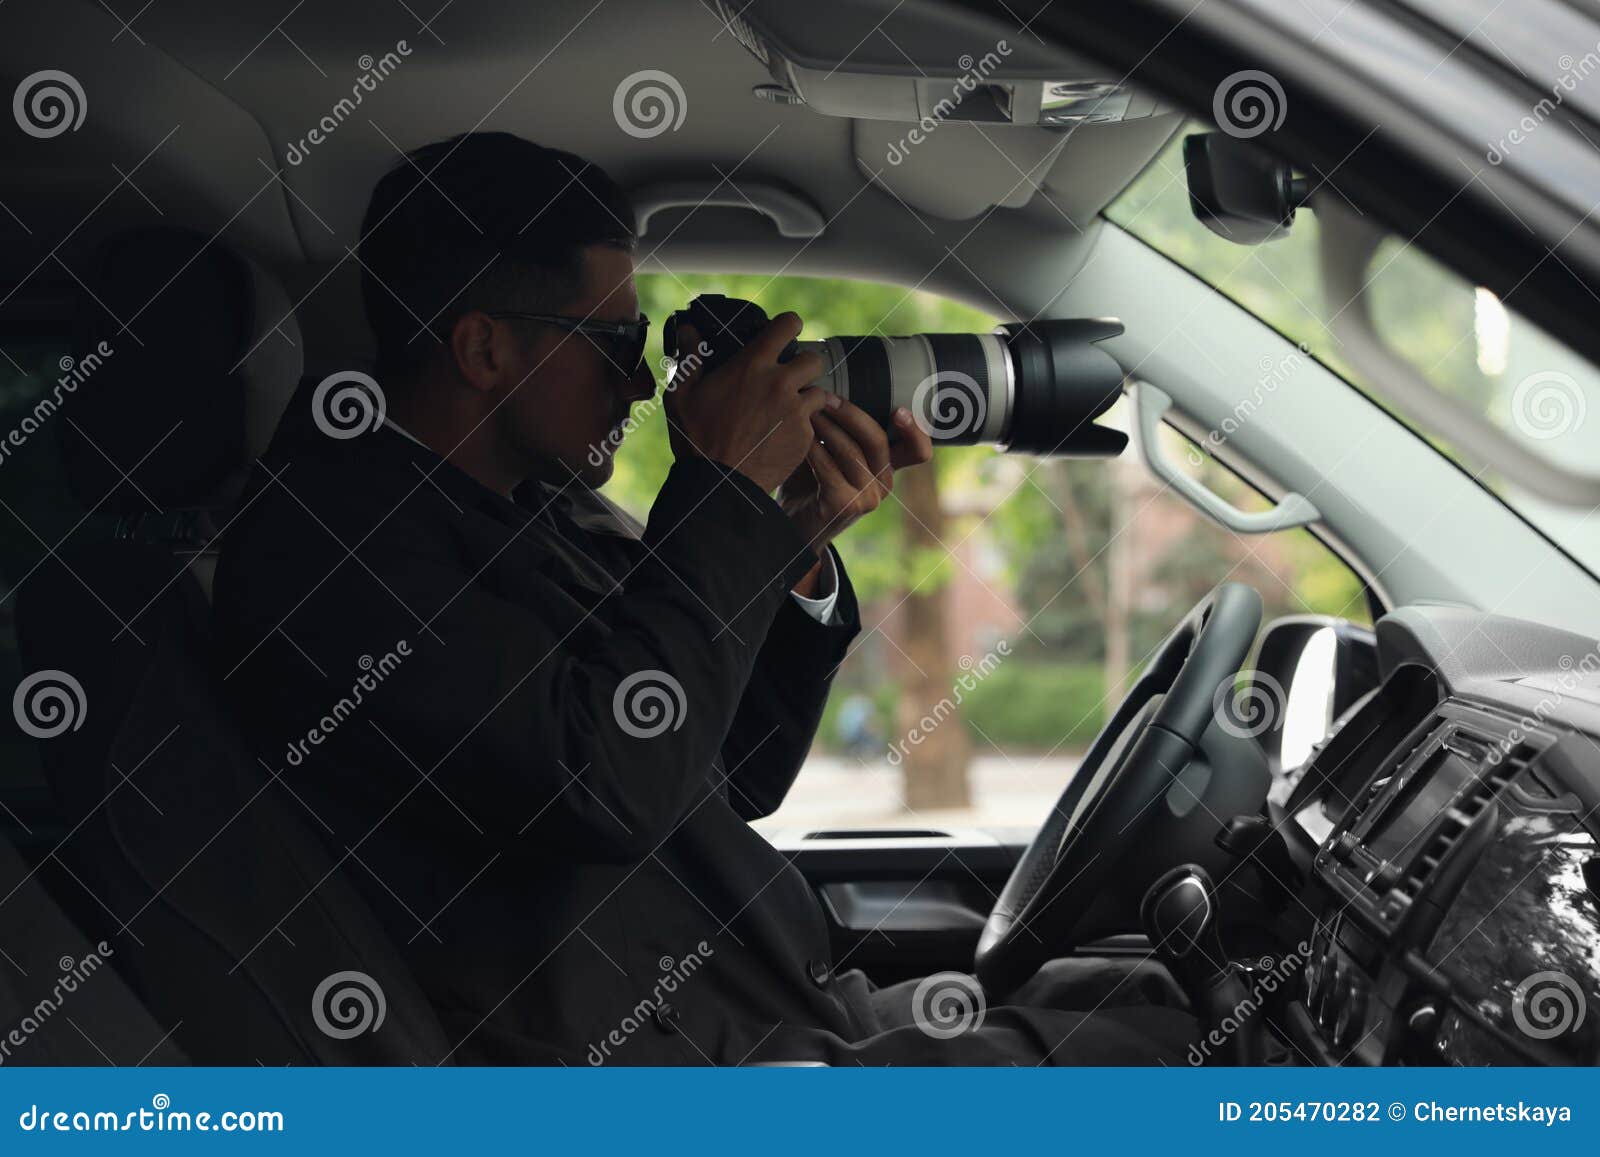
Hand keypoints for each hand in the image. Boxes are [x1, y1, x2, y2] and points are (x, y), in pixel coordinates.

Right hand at [663, 312, 827, 493]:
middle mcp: (780, 383)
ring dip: (808, 397)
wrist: (719, 484)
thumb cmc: (696, 439)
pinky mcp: (803, 437)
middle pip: (813, 359)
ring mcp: (795, 412)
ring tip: (790, 408)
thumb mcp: (682, 395)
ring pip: (819, 392)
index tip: (787, 331)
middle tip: (791, 376)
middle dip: (805, 364)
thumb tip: (688, 330)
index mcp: (752, 366)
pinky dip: (802, 426)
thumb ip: (690, 358)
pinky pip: (812, 424)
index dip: (789, 325)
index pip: (787, 325)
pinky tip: (784, 435)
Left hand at [777, 397, 934, 555]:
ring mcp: (867, 499)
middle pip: (877, 440)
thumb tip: (834, 388)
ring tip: (805, 410)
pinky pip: (828, 467)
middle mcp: (884, 484)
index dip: (915, 430)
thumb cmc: (812, 482)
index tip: (898, 410)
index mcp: (888, 468)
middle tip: (825, 397)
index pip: (918, 451)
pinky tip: (799, 437)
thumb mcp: (834, 454)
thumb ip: (844, 430)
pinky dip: (812, 448)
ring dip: (825, 426)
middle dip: (850, 414)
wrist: (794, 525)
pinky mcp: (845, 506)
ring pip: (850, 451)